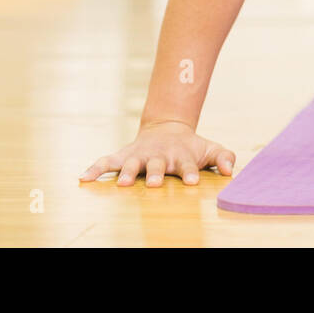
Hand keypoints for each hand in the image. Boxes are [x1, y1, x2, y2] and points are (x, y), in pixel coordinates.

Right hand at [80, 120, 235, 186]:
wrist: (168, 129)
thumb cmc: (191, 146)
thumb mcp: (210, 149)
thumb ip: (223, 158)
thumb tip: (230, 170)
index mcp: (180, 156)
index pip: (187, 166)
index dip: (189, 173)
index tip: (191, 182)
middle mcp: (159, 156)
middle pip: (157, 165)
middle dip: (155, 174)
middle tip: (154, 183)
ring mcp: (140, 155)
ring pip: (131, 163)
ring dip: (126, 173)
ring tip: (121, 184)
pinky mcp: (124, 155)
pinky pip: (106, 161)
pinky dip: (95, 168)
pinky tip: (83, 178)